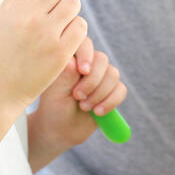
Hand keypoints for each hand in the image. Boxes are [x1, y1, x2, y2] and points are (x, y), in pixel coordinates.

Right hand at [0, 0, 87, 110]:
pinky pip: (80, 27)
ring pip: (73, 3)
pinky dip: (76, 28)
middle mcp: (28, 16)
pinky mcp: (60, 52)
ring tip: (64, 16)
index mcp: (12, 5)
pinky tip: (67, 34)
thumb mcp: (4, 18)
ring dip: (71, 8)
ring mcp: (45, 34)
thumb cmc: (0, 51)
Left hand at [33, 35, 127, 150]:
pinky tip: (97, 112)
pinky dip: (110, 102)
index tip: (83, 71)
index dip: (87, 54)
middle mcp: (89, 64)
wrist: (62, 130)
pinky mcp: (113, 91)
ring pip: (113, 74)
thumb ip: (65, 76)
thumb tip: (72, 61)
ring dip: (100, 93)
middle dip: (92, 81)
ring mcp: (102, 76)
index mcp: (72, 59)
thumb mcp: (55, 93)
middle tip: (77, 96)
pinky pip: (121, 90)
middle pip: (102, 59)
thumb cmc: (54, 108)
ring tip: (84, 106)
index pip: (84, 43)